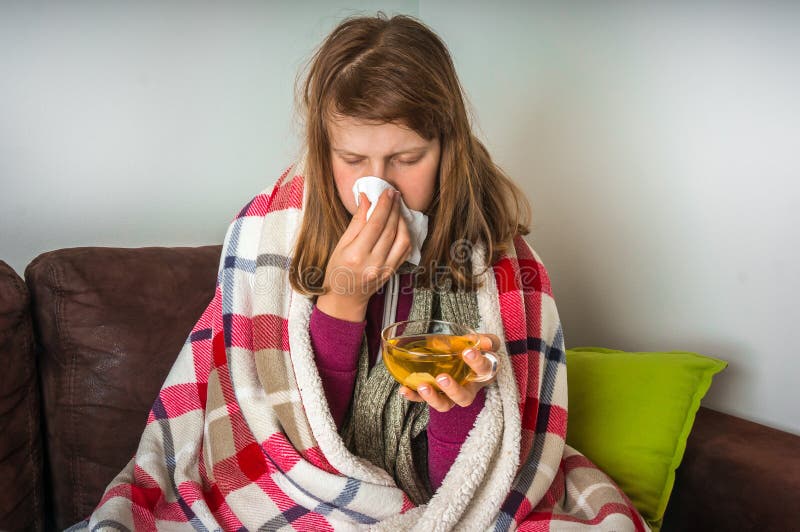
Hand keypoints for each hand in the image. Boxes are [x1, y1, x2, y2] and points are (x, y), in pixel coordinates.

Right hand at [316, 189, 411, 320]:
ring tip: (397, 209)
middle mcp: (373, 263)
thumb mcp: (341, 244)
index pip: (376, 224)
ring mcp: (386, 269)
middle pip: (390, 230)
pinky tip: (401, 225)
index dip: (384, 205)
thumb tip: (366, 198)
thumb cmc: (338, 269)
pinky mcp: (393, 272)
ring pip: (403, 239)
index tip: (387, 192)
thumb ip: (356, 221)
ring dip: (403, 221)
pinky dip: (406, 235)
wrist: (345, 297)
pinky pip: (406, 250)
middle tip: (394, 194)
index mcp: (356, 255)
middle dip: (394, 208)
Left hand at [398, 333, 500, 411]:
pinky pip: (424, 399)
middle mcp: (467, 389)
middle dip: (452, 389)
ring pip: (444, 404)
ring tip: (423, 387)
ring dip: (432, 398)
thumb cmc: (476, 351)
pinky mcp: (435, 393)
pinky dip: (414, 397)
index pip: (483, 370)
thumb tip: (484, 342)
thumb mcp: (484, 343)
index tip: (467, 351)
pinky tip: (404, 389)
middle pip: (464, 398)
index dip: (477, 362)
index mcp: (482, 374)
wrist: (466, 358)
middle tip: (442, 377)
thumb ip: (485, 340)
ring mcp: (450, 394)